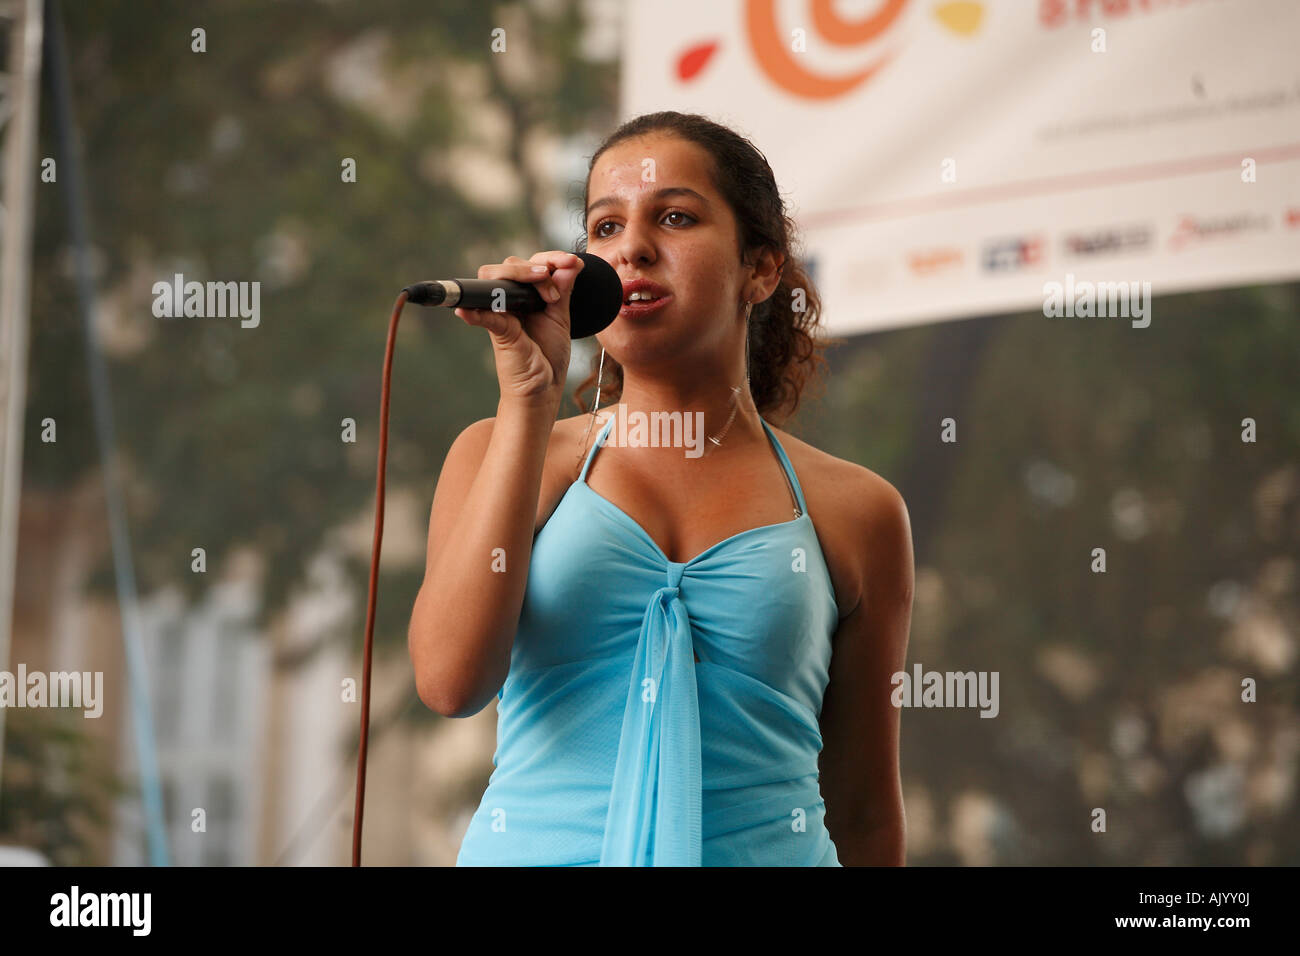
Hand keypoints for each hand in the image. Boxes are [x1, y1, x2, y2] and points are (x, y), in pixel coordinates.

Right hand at [455, 252, 584, 406]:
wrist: (544, 388)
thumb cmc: (548, 355)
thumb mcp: (560, 318)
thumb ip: (564, 291)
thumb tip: (573, 263)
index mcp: (526, 294)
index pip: (531, 263)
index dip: (551, 258)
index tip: (574, 263)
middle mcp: (510, 300)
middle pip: (510, 264)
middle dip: (538, 268)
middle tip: (558, 291)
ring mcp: (501, 313)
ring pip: (494, 278)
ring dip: (521, 276)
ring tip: (547, 295)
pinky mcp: (497, 332)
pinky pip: (482, 316)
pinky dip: (473, 312)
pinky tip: (466, 310)